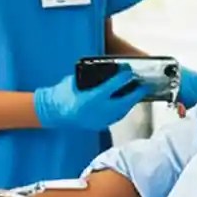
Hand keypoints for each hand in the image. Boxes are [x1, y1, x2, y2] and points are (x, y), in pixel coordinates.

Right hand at [34, 67, 150, 130]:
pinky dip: (123, 109)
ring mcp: (100, 120)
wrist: (54, 114)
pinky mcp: (100, 125)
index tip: (129, 70)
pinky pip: (116, 117)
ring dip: (131, 102)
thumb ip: (90, 78)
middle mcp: (99, 110)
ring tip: (137, 93)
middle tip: (143, 85)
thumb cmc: (62, 95)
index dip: (124, 76)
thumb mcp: (75, 81)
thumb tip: (105, 72)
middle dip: (136, 92)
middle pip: (125, 101)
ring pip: (123, 111)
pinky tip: (125, 104)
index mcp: (92, 98)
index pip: (114, 85)